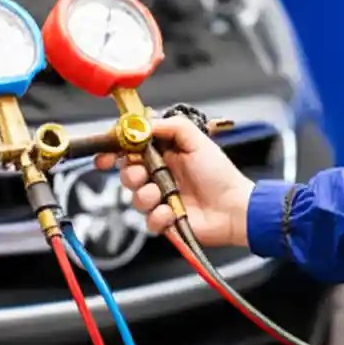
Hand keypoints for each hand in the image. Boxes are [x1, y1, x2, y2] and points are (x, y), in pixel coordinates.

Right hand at [94, 116, 254, 246]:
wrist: (235, 209)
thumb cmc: (220, 175)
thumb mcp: (198, 140)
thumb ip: (172, 126)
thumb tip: (144, 123)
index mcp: (164, 154)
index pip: (131, 149)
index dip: (115, 150)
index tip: (107, 153)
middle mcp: (159, 176)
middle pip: (126, 173)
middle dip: (129, 174)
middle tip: (141, 174)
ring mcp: (160, 199)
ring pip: (134, 198)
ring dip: (144, 195)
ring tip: (161, 195)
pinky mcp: (164, 221)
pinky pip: (148, 221)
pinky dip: (158, 217)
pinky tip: (172, 211)